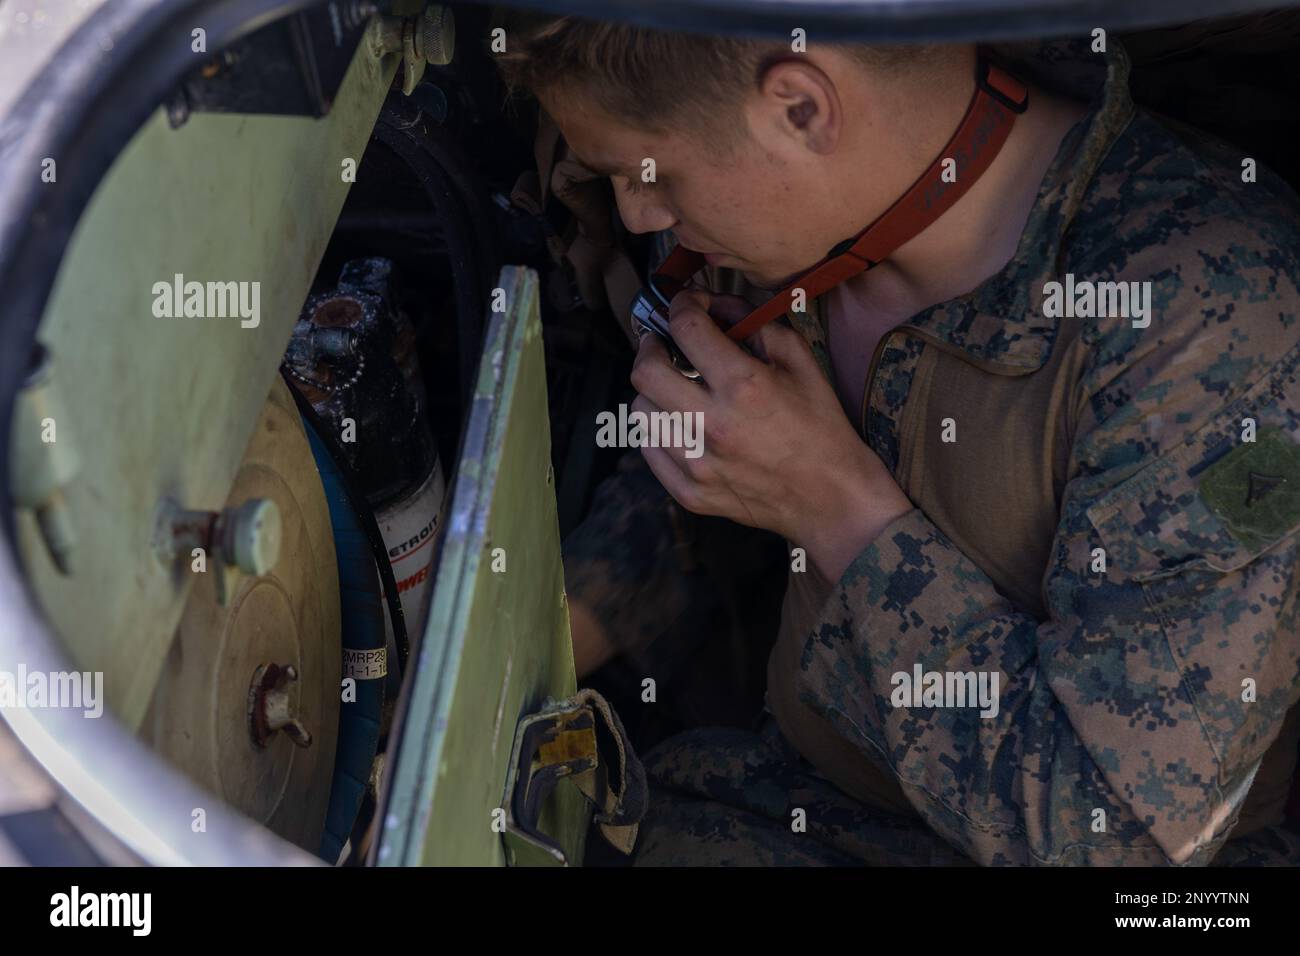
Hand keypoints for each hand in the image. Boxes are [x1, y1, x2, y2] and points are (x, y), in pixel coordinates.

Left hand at [629, 289, 912, 580]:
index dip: (681, 306)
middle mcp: (713, 424)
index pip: (686, 328)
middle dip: (650, 346)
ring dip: (654, 391)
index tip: (685, 306)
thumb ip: (757, 324)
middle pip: (645, 371)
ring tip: (674, 388)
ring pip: (641, 411)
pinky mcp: (690, 492)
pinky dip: (659, 429)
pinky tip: (680, 422)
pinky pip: (650, 450)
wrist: (831, 496)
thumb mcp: (801, 361)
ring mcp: (698, 463)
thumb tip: (715, 305)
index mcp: (744, 386)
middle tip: (662, 344)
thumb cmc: (820, 425)